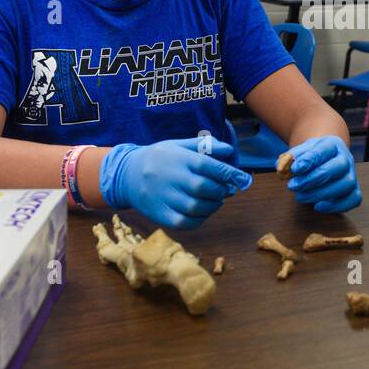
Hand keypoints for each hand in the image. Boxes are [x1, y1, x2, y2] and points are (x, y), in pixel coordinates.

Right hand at [98, 138, 252, 229]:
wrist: (126, 175)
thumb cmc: (160, 158)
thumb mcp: (178, 145)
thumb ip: (204, 146)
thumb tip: (229, 150)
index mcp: (177, 159)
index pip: (207, 165)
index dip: (228, 173)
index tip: (242, 178)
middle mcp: (170, 178)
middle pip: (203, 188)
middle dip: (221, 191)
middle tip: (227, 190)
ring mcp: (163, 197)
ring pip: (196, 207)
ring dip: (213, 206)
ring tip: (216, 200)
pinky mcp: (159, 215)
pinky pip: (184, 223)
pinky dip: (200, 219)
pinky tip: (203, 211)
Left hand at [281, 135, 361, 212]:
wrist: (326, 157)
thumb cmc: (312, 156)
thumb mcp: (301, 151)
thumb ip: (290, 157)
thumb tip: (281, 166)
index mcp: (333, 145)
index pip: (324, 150)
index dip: (309, 160)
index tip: (294, 168)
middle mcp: (346, 159)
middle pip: (337, 167)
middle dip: (313, 179)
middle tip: (293, 185)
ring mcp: (352, 175)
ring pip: (346, 184)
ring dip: (321, 193)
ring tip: (300, 197)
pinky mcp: (354, 191)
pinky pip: (354, 199)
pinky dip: (337, 205)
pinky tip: (318, 206)